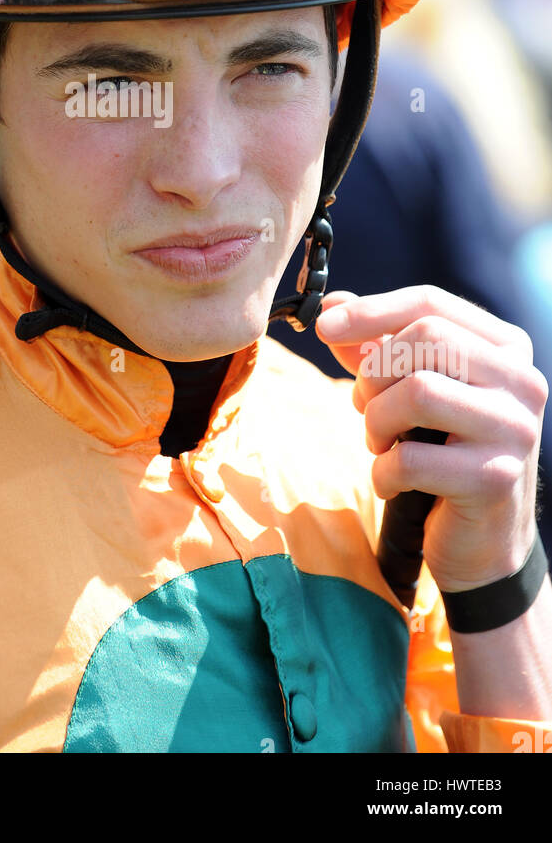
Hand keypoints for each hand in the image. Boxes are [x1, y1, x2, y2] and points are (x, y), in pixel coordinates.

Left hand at [315, 286, 547, 592]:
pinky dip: (383, 471)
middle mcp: (522, 380)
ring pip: (418, 392)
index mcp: (505, 347)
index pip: (431, 304)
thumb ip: (375, 347)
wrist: (484, 541)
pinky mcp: (496, 478)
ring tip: (380, 444)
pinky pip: (412, 458)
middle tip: (365, 407)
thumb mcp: (409, 390)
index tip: (323, 325)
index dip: (370, 310)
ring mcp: (514, 429)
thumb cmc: (443, 452)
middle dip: (374, 373)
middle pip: (425, 339)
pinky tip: (391, 482)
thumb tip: (333, 304)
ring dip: (377, 421)